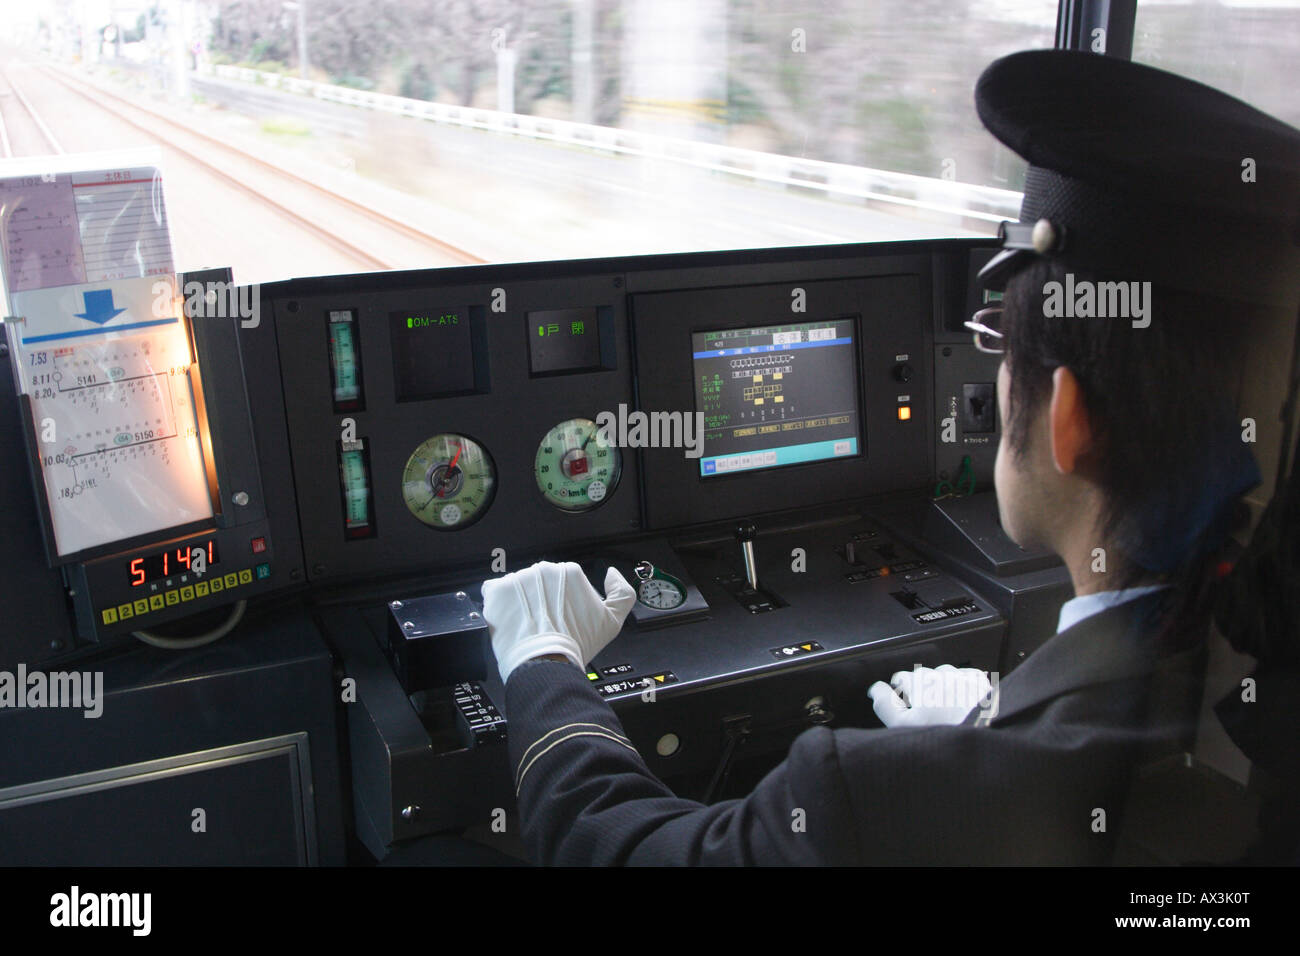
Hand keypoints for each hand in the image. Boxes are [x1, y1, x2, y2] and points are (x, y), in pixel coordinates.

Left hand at [480, 561, 635, 682]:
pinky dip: (501, 605)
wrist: (544, 662)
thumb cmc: (574, 644)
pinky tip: (511, 621)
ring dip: (521, 602)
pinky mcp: (496, 591)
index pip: (565, 580)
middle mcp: (542, 570)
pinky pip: (495, 592)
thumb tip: (612, 574)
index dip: (564, 600)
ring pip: (519, 587)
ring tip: (528, 625)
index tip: (563, 615)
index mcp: (569, 572)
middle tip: (545, 622)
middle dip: (542, 599)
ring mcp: (517, 579)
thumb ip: (622, 592)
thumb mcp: (613, 621)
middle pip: (541, 582)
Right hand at [868, 664, 992, 727]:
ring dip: (942, 690)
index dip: (900, 695)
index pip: (899, 678)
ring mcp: (960, 675)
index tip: (906, 708)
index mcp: (918, 681)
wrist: (985, 737)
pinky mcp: (979, 681)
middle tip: (928, 716)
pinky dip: (961, 690)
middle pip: (921, 677)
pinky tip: (963, 707)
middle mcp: (939, 673)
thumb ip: (885, 705)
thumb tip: (875, 690)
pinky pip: (964, 679)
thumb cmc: (945, 733)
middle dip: (921, 693)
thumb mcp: (903, 727)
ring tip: (948, 713)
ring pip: (944, 677)